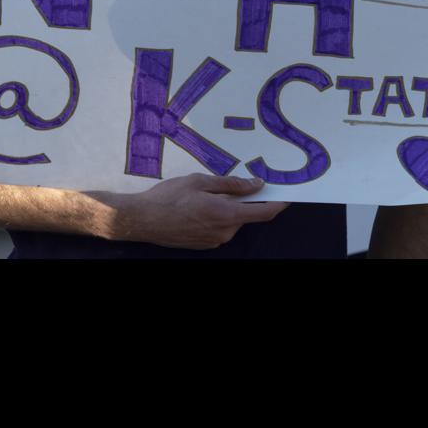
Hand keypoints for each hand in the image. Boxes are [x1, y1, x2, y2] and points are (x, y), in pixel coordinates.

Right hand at [104, 174, 289, 248]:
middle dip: (242, 201)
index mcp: (226, 215)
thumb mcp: (200, 182)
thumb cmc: (168, 198)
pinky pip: (219, 229)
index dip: (278, 204)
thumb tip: (256, 185)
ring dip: (226, 209)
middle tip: (226, 186)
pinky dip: (216, 217)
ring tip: (202, 197)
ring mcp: (214, 241)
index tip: (286, 196)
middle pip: (245, 215)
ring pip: (231, 221)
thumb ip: (232, 185)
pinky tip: (196, 208)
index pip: (264, 213)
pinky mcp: (205, 245)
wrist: (141, 220)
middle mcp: (224, 232)